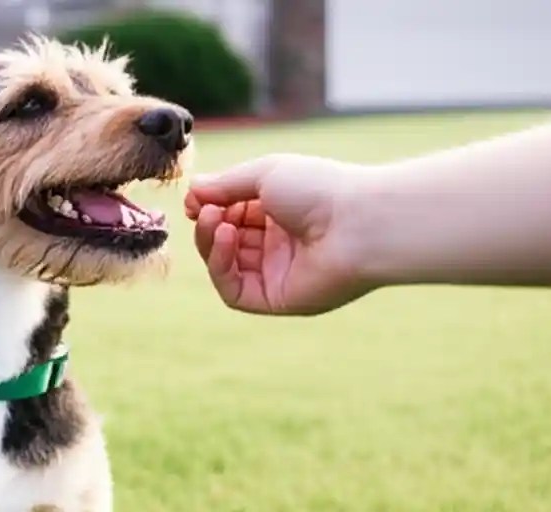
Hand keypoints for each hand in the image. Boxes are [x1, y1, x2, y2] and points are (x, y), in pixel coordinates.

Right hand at [184, 155, 378, 315]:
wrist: (357, 222)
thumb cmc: (319, 189)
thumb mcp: (264, 173)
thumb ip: (225, 185)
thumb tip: (193, 192)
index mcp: (280, 213)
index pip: (233, 215)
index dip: (212, 207)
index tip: (198, 199)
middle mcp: (278, 244)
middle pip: (225, 242)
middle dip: (209, 225)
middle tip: (205, 210)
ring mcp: (276, 273)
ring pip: (225, 266)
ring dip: (211, 243)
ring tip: (215, 220)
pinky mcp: (275, 298)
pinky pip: (234, 290)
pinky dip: (221, 266)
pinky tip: (226, 239)